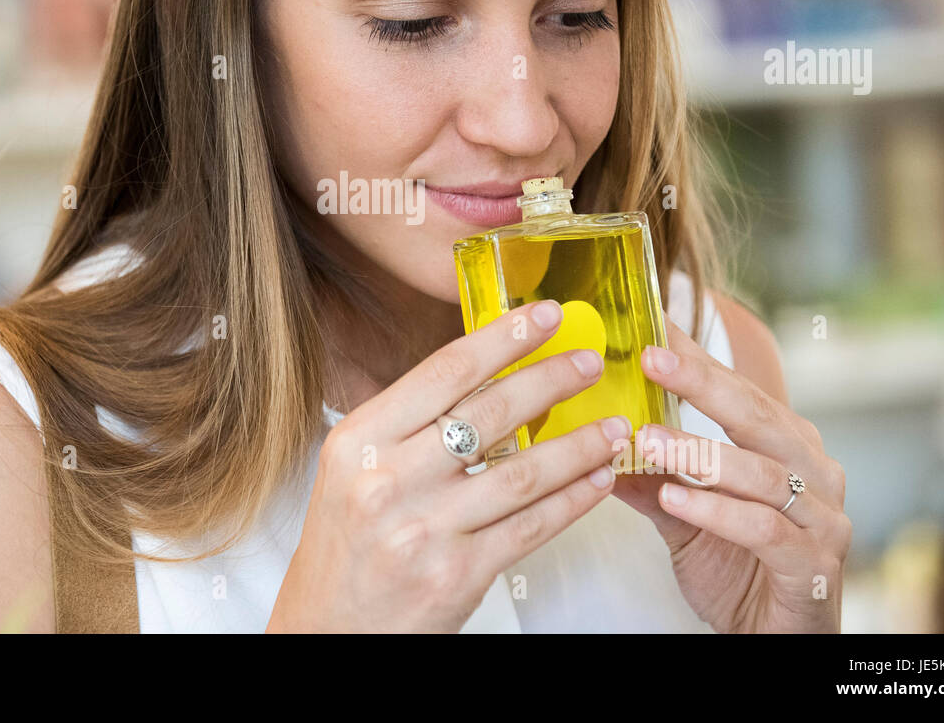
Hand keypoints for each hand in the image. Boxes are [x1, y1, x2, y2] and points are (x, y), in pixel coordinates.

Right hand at [268, 300, 631, 631]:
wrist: (329, 628)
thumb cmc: (346, 545)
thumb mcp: (353, 470)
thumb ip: (408, 423)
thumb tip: (485, 371)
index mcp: (360, 440)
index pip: (444, 371)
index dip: (501, 337)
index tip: (542, 314)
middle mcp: (387, 480)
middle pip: (489, 413)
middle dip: (551, 380)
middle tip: (591, 360)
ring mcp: (423, 529)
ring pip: (522, 472)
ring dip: (578, 445)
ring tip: (614, 426)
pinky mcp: (457, 574)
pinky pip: (531, 526)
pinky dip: (573, 500)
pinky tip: (598, 481)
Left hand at [611, 313, 850, 632]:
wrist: (777, 642)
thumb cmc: (741, 571)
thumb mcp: (684, 518)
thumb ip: (653, 477)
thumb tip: (601, 439)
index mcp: (787, 449)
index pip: (740, 391)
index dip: (698, 359)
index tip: (653, 325)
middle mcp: (813, 474)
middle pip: (758, 417)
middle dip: (702, 384)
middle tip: (650, 359)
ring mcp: (821, 519)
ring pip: (763, 473)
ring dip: (700, 453)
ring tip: (646, 439)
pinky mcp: (812, 565)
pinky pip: (764, 528)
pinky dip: (718, 511)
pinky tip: (673, 498)